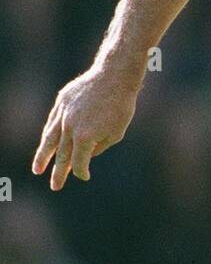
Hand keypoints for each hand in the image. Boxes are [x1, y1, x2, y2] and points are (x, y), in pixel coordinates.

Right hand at [32, 66, 139, 189]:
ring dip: (43, 156)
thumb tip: (85, 154)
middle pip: (62, 155)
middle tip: (55, 186)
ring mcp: (63, 114)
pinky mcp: (62, 101)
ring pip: (49, 139)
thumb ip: (98, 147)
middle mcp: (70, 127)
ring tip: (37, 169)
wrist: (114, 76)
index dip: (82, 172)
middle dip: (59, 173)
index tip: (85, 176)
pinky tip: (46, 143)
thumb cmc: (120, 106)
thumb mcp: (116, 133)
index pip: (79, 162)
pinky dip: (49, 134)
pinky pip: (52, 122)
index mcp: (85, 138)